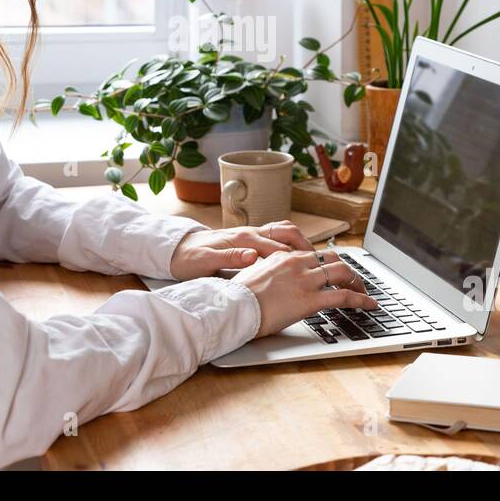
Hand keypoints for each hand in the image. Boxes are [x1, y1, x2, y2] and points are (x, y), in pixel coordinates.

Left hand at [169, 220, 314, 280]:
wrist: (176, 250)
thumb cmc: (189, 258)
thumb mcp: (205, 262)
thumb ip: (229, 258)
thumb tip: (253, 256)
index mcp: (242, 238)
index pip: (277, 246)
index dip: (297, 257)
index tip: (314, 268)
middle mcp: (249, 233)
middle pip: (287, 232)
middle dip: (306, 245)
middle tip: (323, 262)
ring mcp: (250, 234)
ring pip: (284, 232)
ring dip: (300, 243)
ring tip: (316, 260)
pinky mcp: (248, 240)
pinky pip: (276, 237)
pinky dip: (290, 245)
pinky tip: (296, 259)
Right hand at [233, 250, 376, 337]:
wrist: (232, 308)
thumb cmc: (237, 298)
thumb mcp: (254, 278)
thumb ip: (270, 276)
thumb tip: (277, 284)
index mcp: (283, 257)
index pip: (313, 254)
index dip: (327, 264)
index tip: (333, 272)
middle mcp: (296, 263)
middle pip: (332, 259)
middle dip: (347, 270)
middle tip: (354, 280)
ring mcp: (305, 280)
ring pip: (342, 273)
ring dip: (357, 282)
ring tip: (364, 292)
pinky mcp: (310, 299)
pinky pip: (343, 296)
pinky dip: (360, 299)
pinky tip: (368, 305)